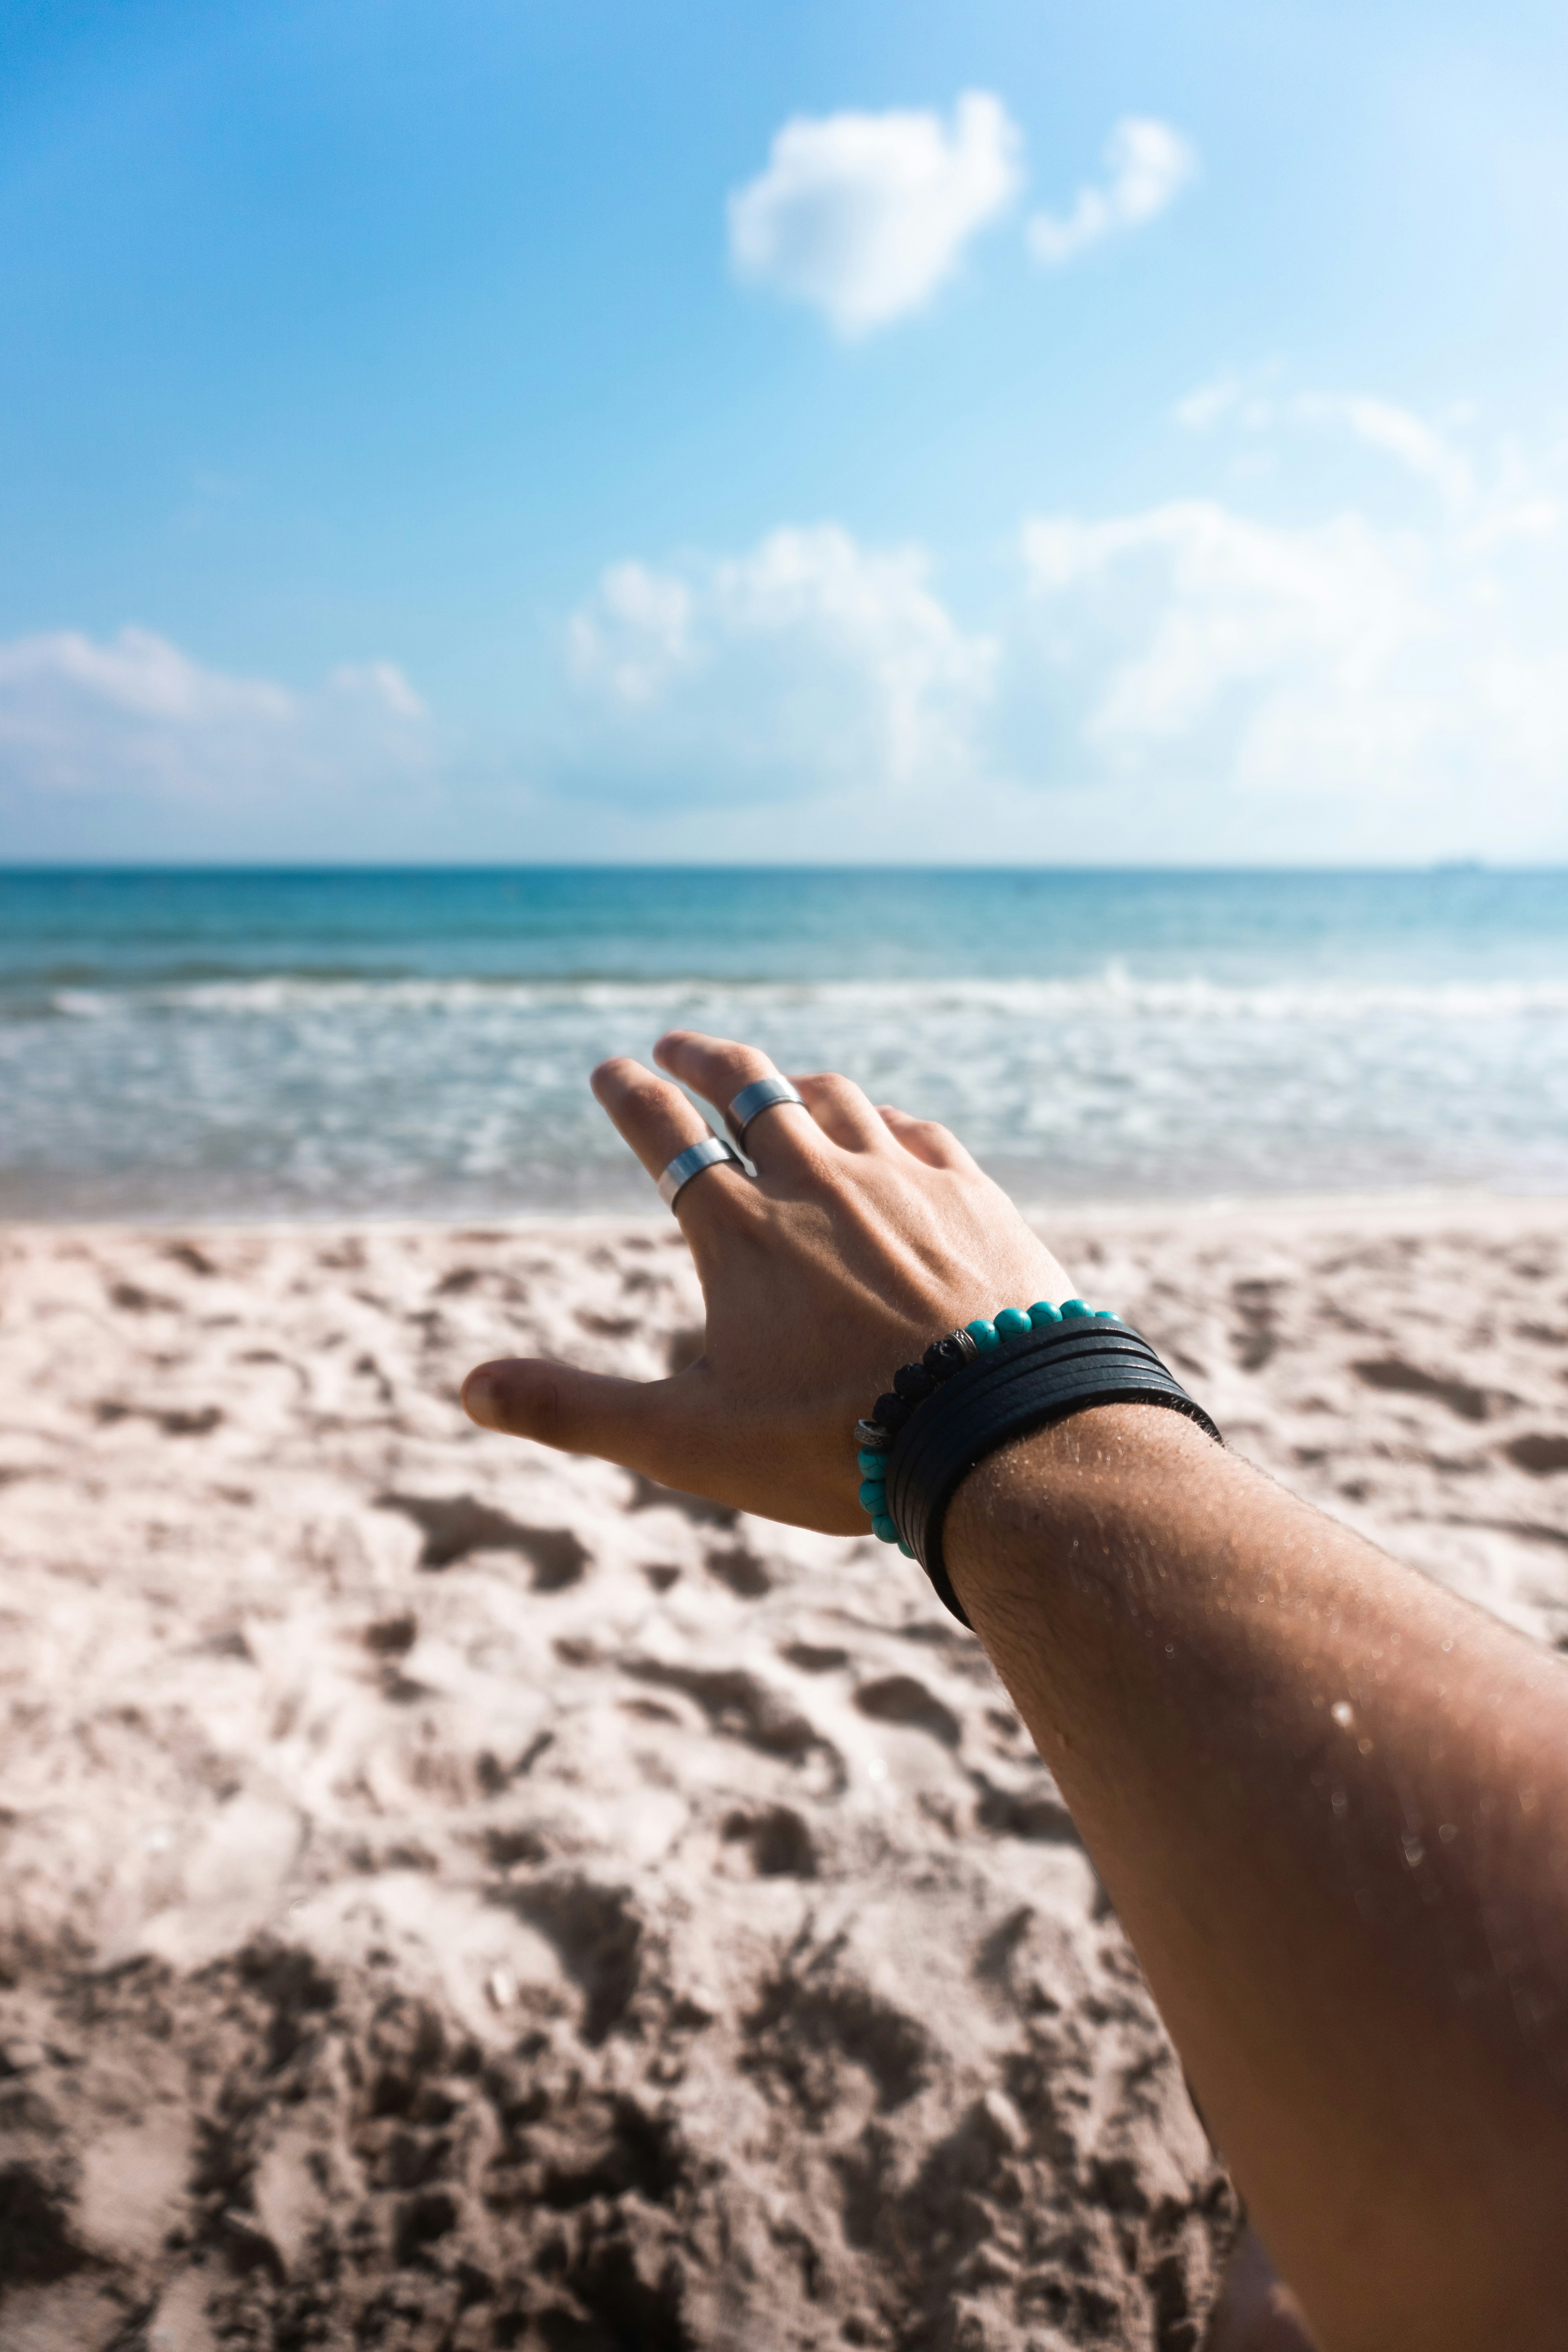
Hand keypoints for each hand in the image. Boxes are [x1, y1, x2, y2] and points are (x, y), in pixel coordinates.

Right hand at [461, 1029, 1072, 1532]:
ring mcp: (901, 1179)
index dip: (631, 1095)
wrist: (1000, 1435)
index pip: (664, 1134)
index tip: (611, 1069)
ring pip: (834, 1098)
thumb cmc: (836, 1447)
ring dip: (792, 1081)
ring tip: (777, 1082)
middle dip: (703, 1060)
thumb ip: (576, 1409)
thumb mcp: (689, 1440)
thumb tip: (469, 1390)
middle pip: (748, 1087)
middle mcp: (816, 1182)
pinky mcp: (973, 1195)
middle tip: (679, 1048)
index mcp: (739, 1231)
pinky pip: (915, 1130)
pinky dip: (881, 1117)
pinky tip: (882, 1125)